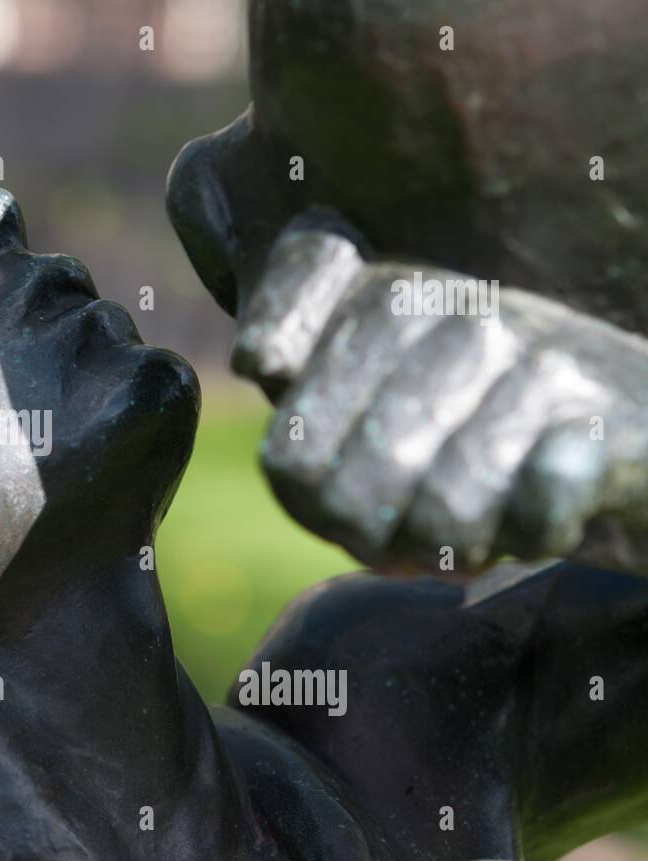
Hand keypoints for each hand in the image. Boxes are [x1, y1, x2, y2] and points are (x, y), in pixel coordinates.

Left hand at [235, 217, 647, 576]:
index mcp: (382, 299)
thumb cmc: (473, 408)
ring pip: (444, 517)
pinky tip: (540, 516)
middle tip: (407, 540)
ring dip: (454, 550)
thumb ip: (293, 362)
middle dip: (377, 543)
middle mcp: (459, 311)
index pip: (289, 457)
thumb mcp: (369, 376)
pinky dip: (533, 539)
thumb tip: (260, 356)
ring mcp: (539, 356)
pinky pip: (538, 514)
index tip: (339, 508)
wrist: (636, 416)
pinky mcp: (612, 413)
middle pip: (353, 497)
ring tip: (471, 532)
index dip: (311, 512)